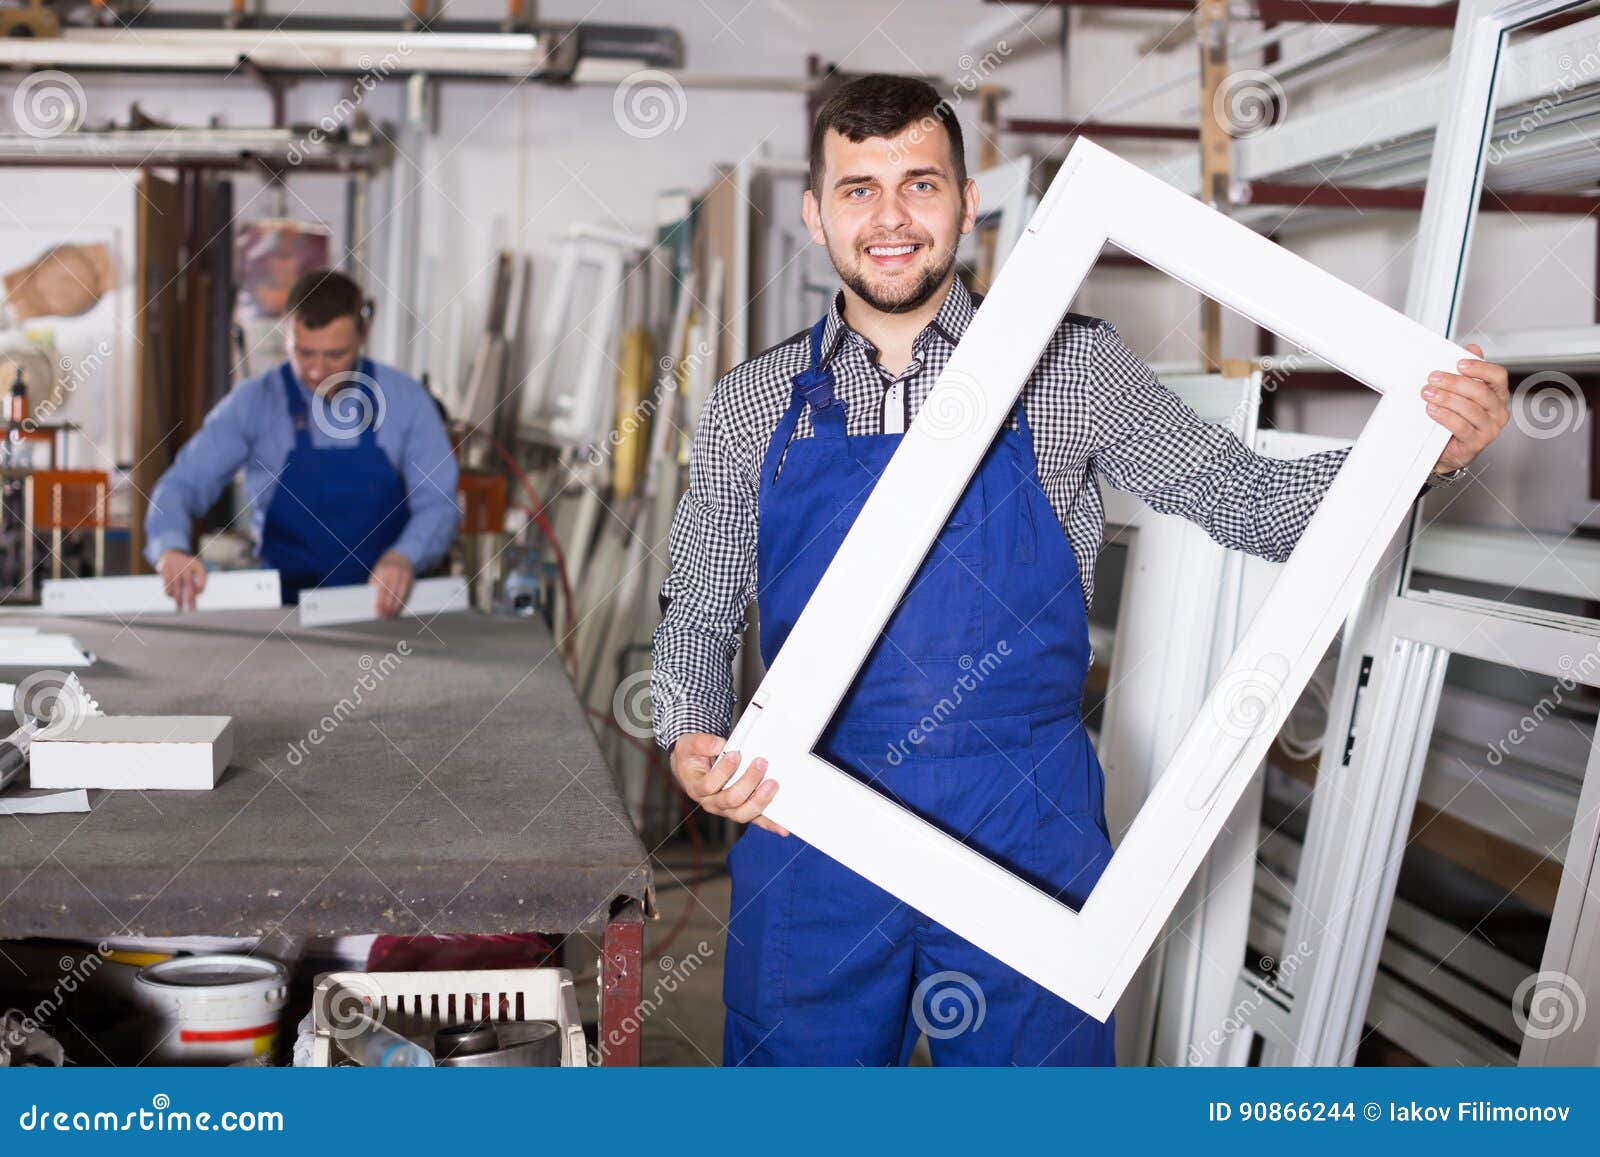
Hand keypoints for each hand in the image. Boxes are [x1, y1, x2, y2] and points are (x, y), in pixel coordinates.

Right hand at [157, 549, 206, 610]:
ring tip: (180, 608)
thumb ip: (198, 581)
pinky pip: (167, 583)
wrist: (172, 553)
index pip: (202, 575)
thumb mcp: (196, 569)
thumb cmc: (187, 566)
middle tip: (191, 610)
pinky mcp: (165, 569)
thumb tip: (194, 598)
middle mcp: (186, 565)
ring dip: (178, 599)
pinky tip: (171, 597)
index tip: (198, 594)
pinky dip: (169, 592)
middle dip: (190, 598)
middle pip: (189, 584)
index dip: (201, 586)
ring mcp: (175, 567)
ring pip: (176, 586)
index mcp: (196, 564)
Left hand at [369, 550, 414, 618]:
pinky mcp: (410, 580)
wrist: (403, 554)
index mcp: (384, 570)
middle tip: (383, 616)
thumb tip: (372, 589)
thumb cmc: (388, 563)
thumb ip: (375, 578)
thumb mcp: (378, 567)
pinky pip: (406, 593)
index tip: (377, 611)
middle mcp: (395, 573)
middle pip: (390, 594)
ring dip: (395, 607)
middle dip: (386, 607)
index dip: (379, 602)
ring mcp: (404, 576)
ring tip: (391, 615)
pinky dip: (402, 602)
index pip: (381, 590)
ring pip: (399, 595)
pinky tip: (398, 609)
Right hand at [668, 732, 787, 835]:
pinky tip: (783, 828)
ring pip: (743, 814)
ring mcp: (728, 809)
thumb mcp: (688, 745)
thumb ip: (701, 743)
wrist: (693, 769)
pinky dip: (770, 824)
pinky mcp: (742, 811)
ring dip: (760, 800)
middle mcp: (712, 803)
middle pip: (730, 800)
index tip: (735, 754)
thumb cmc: (692, 757)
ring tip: (773, 784)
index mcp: (698, 788)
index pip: (709, 785)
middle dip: (748, 782)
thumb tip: (719, 745)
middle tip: (760, 763)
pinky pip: (756, 820)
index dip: (723, 771)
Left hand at [1424, 343, 1509, 474]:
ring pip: (1470, 409)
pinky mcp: (1476, 443)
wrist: (1447, 449)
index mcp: (1497, 395)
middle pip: (1481, 392)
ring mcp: (1489, 428)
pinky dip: (1445, 416)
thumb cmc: (1456, 418)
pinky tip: (1432, 409)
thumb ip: (1467, 371)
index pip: (1498, 376)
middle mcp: (1497, 411)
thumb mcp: (1461, 393)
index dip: (1480, 368)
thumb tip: (1472, 348)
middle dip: (1454, 382)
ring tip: (1428, 393)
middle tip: (1433, 377)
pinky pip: (1461, 427)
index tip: (1459, 363)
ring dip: (1446, 398)